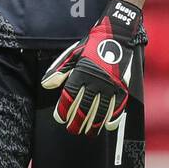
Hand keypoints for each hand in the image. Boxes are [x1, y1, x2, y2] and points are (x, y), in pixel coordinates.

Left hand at [41, 0, 143, 134]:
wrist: (116, 35)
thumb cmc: (91, 46)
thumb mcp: (72, 55)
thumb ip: (59, 71)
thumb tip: (46, 85)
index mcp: (81, 73)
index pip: (69, 97)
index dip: (63, 110)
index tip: (60, 119)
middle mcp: (95, 81)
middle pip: (84, 108)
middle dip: (77, 122)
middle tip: (72, 130)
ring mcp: (110, 85)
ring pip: (100, 111)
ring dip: (93, 124)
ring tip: (87, 132)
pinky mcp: (122, 86)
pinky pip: (118, 106)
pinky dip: (112, 118)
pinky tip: (106, 126)